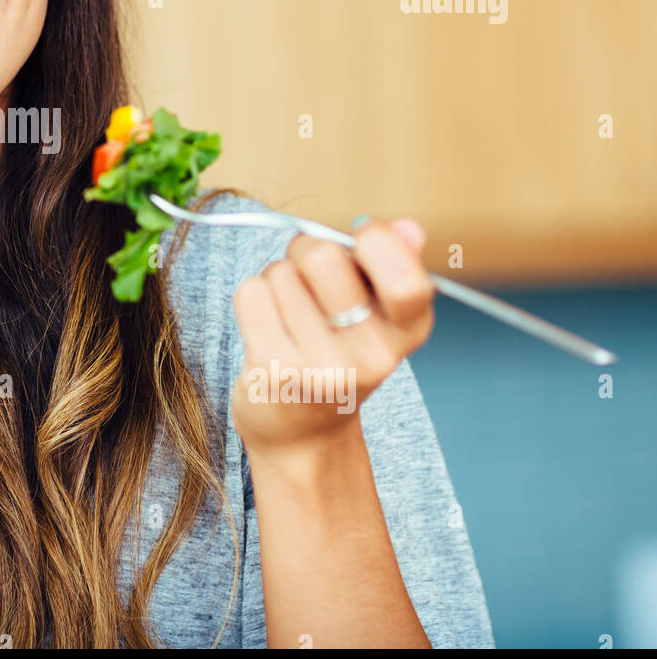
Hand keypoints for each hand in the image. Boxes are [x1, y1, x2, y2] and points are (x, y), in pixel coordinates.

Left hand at [230, 216, 434, 457]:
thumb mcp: (377, 314)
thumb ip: (391, 263)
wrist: (301, 432)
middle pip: (323, 257)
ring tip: (288, 313)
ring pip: (280, 274)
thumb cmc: (338, 353)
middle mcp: (371, 356)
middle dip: (306, 249)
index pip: (407, 280)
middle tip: (305, 270)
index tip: (361, 237)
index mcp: (408, 331)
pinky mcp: (274, 373)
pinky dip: (251, 299)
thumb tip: (406, 227)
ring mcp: (321, 369)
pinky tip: (266, 326)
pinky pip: (251, 295)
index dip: (378, 241)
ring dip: (276, 280)